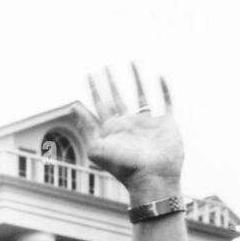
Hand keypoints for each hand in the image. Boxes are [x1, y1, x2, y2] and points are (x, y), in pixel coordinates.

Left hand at [78, 64, 184, 203]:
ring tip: (132, 63)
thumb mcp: (98, 148)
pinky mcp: (166, 123)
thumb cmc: (123, 166)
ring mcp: (148, 123)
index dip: (94, 89)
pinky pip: (166, 101)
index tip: (89, 74)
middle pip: (117, 97)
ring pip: (141, 95)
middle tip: (104, 65)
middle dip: (110, 82)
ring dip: (136, 79)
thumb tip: (72, 106)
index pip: (100, 104)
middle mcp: (128, 124)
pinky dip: (164, 89)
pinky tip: (160, 76)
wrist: (152, 178)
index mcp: (112, 129)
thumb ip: (86, 127)